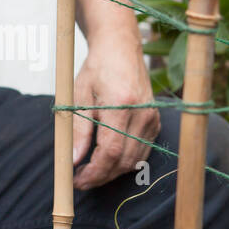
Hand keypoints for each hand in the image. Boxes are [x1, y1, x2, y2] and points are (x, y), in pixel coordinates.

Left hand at [72, 40, 160, 191]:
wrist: (120, 48)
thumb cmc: (96, 69)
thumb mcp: (78, 96)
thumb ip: (77, 131)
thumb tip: (73, 161)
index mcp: (121, 105)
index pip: (111, 151)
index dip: (94, 171)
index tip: (77, 180)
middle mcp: (142, 114)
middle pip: (124, 160)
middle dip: (101, 176)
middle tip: (80, 180)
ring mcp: (152, 118)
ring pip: (135, 160)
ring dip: (112, 172)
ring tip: (90, 171)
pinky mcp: (155, 121)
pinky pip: (142, 151)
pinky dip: (124, 161)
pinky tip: (107, 159)